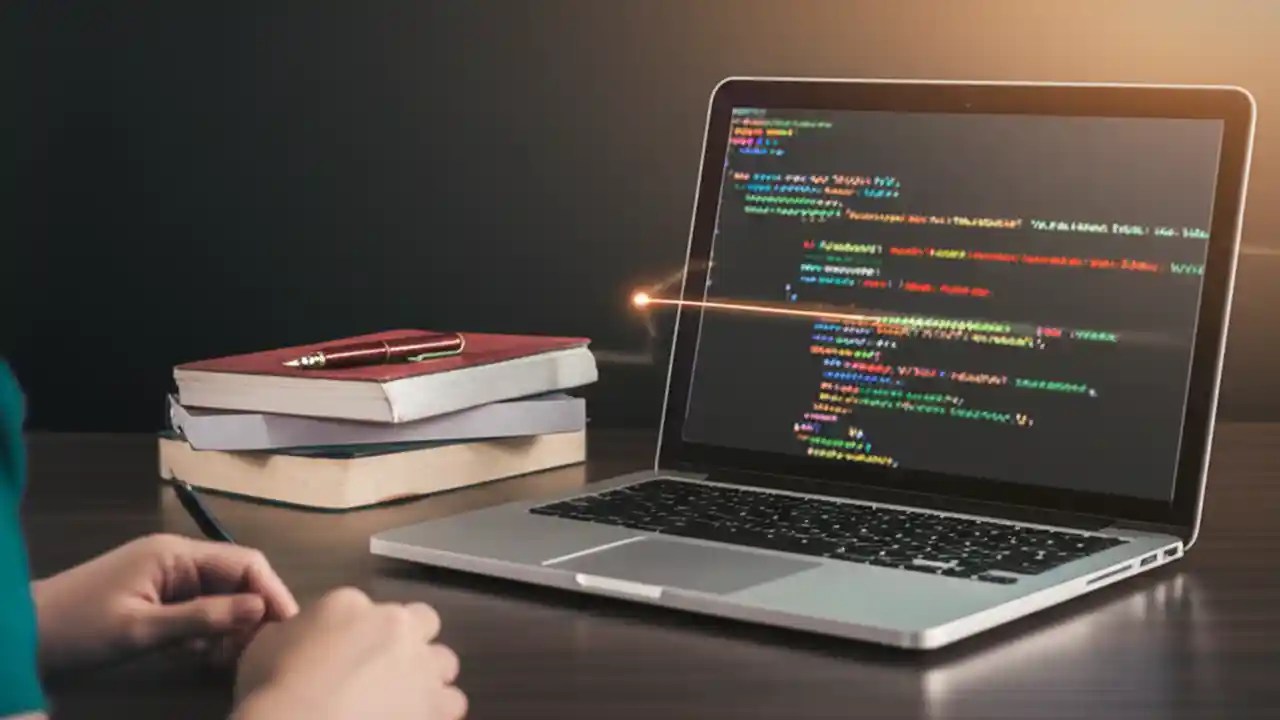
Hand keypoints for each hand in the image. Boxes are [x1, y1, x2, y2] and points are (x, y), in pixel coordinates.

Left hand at [31, 533, 297, 671]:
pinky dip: (209, 631)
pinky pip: (198, 608)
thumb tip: (261, 610)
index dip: (271, 591)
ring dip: (232, 625)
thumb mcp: (143, 630)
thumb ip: (203, 618)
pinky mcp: (155, 598)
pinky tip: (208, 655)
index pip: (244, 561)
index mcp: (175, 554)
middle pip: (236, 578)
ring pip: (220, 596)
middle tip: (261, 651)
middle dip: (253, 612)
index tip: (288, 627)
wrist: (21, 637)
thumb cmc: (79, 630)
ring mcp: (165, 577)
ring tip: (233, 658)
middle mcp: (176, 559)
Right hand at [231, 587, 465, 719]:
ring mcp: (419, 665)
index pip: (365, 608)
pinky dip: (437, 711)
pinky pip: (453, 703)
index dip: (358, 633)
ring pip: (445, 661)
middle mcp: (394, 626)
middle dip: (410, 641)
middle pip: (422, 622)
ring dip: (428, 677)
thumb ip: (291, 634)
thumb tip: (298, 640)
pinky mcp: (435, 704)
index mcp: (349, 604)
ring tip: (406, 700)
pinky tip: (415, 719)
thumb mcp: (264, 647)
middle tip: (387, 670)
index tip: (343, 655)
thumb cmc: (271, 688)